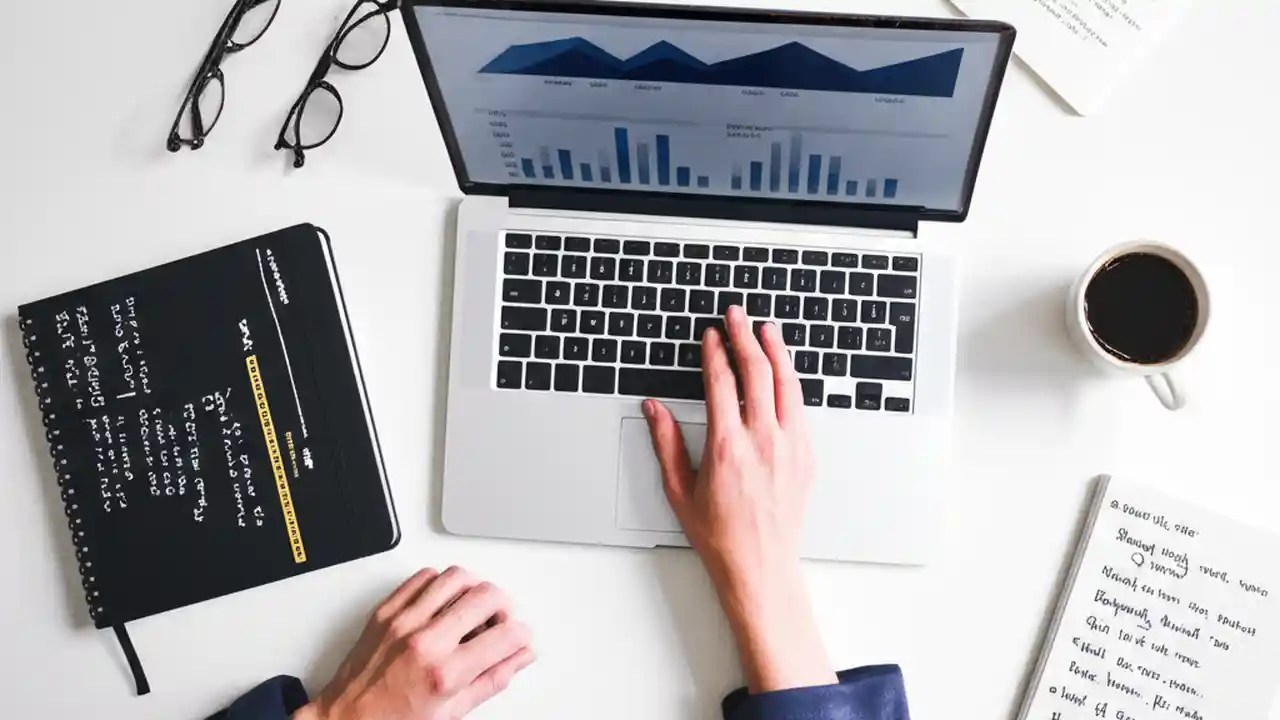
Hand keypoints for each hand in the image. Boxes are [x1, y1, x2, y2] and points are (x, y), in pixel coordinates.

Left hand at [293, 567, 534, 719]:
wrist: (345, 718)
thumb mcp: (451, 713)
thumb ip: (491, 681)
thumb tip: (520, 657)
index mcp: (444, 674)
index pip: (505, 636)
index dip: (521, 635)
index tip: (519, 638)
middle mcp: (424, 641)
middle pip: (485, 596)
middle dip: (503, 606)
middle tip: (499, 621)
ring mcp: (402, 621)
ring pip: (456, 577)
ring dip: (474, 589)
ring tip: (472, 608)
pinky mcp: (385, 610)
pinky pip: (423, 577)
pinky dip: (441, 584)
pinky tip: (443, 603)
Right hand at [643, 306, 835, 693]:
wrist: (761, 566)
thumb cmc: (719, 535)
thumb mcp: (679, 490)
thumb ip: (666, 443)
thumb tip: (654, 408)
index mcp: (727, 447)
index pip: (722, 383)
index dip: (715, 352)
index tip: (710, 335)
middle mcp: (763, 442)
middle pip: (757, 372)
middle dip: (745, 337)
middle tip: (736, 316)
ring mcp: (790, 447)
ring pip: (787, 384)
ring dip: (776, 352)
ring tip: (766, 330)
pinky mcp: (807, 456)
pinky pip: (799, 407)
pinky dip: (790, 382)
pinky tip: (783, 371)